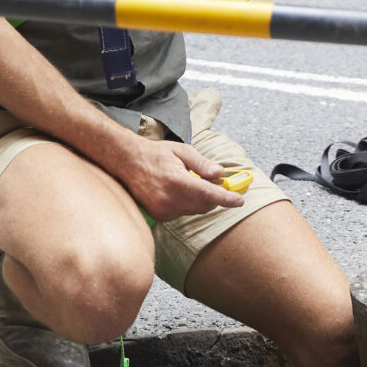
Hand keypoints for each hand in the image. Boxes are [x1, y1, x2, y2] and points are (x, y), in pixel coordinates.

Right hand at [121, 137, 243, 222]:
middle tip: (218, 183)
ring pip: (195, 210)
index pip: (209, 194)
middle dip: (215, 196)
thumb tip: (220, 173)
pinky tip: (180, 190)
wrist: (127, 162)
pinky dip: (188, 204)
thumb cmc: (155, 154)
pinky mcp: (159, 216)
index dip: (227, 198)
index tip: (240, 200)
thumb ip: (202, 163)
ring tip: (192, 182)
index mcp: (177, 181)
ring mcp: (163, 210)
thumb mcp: (181, 151)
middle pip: (205, 205)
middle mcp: (169, 199)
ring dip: (201, 200)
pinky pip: (183, 213)